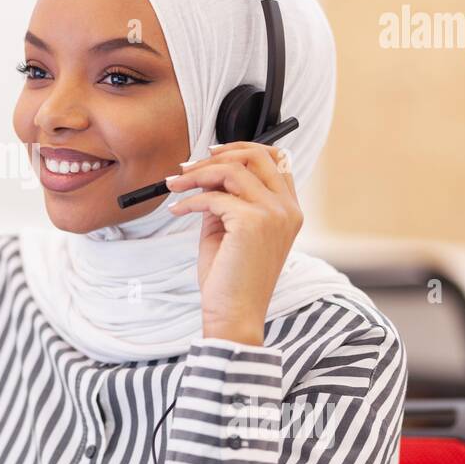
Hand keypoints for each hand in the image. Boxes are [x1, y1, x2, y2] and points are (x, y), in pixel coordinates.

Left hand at [165, 142, 302, 345]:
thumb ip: (226, 199)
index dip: (242, 150)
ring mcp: (274, 214)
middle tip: (187, 168)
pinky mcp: (252, 222)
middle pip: (256, 156)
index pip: (276, 160)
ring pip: (231, 170)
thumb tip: (202, 173)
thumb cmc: (230, 278)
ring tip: (174, 186)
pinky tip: (176, 210)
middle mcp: (288, 209)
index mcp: (289, 210)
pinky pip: (213, 197)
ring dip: (196, 175)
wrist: (234, 313)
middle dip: (217, 155)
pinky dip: (189, 201)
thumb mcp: (230, 230)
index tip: (212, 153)